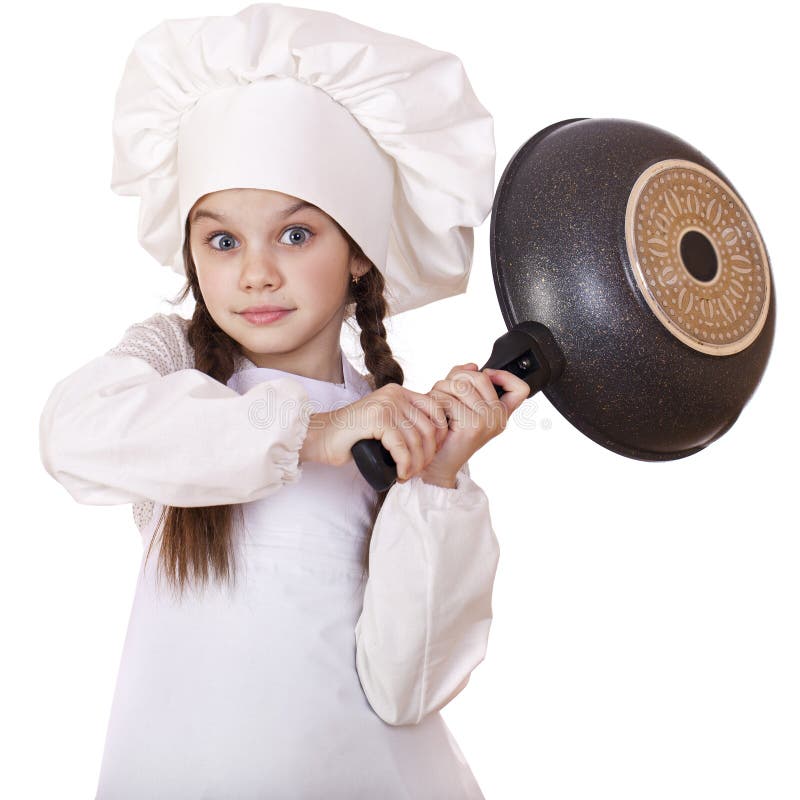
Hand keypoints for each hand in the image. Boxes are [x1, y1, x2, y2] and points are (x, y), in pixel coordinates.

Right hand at [299, 382, 448, 480]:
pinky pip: (402, 447)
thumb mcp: (383, 422)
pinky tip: (400, 474)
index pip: (436, 409)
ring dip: (416, 463)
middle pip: (430, 427)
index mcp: (399, 392)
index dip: (441, 434)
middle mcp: (395, 394)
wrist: (321, 438)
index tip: (433, 454)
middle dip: (428, 454)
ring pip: (417, 439)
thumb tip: (433, 439)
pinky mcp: (377, 418)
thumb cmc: (351, 436)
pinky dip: (404, 464)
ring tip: (407, 475)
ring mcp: (386, 404)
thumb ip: (403, 421)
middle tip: (418, 470)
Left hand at [418, 363, 530, 485]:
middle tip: (446, 393)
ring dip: (441, 389)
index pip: (520, 388)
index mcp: (500, 413)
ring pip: (460, 385)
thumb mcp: (458, 402)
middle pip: (480, 377)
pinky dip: (435, 402)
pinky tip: (435, 415)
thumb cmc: (445, 433)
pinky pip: (448, 399)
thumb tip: (472, 366)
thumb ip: (465, 381)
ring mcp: (488, 422)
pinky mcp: (472, 426)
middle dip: (455, 378)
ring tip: (437, 404)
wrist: (436, 465)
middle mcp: (499, 418)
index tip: (487, 376)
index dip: (504, 375)